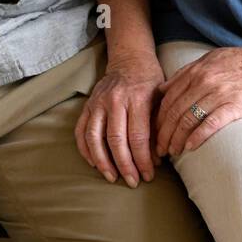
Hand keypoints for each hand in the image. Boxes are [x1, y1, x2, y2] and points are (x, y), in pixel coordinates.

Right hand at [74, 52, 164, 187]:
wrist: (130, 59)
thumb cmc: (150, 81)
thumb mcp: (161, 99)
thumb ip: (157, 127)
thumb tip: (156, 159)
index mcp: (137, 98)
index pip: (138, 136)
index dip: (143, 160)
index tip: (149, 174)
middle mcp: (115, 100)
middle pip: (116, 140)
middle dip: (125, 165)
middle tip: (133, 181)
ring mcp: (98, 102)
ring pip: (95, 137)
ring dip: (103, 161)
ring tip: (112, 177)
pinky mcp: (88, 105)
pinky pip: (81, 130)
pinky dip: (85, 149)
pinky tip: (94, 163)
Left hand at [154, 40, 241, 157]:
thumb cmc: (241, 62)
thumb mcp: (210, 59)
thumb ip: (187, 72)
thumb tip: (165, 89)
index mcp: (195, 71)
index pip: (168, 99)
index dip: (158, 118)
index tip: (155, 132)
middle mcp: (203, 81)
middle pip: (175, 112)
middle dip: (163, 133)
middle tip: (160, 149)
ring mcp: (218, 94)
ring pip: (188, 120)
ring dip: (177, 139)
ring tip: (173, 151)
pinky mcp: (234, 106)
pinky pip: (210, 124)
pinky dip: (197, 137)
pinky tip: (190, 148)